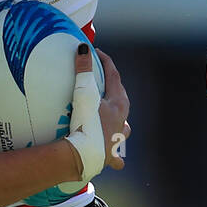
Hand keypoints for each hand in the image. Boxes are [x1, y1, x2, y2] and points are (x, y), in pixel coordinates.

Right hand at [94, 46, 130, 169]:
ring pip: (124, 129)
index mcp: (119, 104)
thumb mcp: (83, 93)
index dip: (106, 63)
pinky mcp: (109, 157)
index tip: (97, 53)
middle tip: (103, 85)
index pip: (114, 77)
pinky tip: (116, 158)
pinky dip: (116, 156)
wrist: (82, 156)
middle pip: (122, 102)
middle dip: (115, 92)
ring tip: (115, 123)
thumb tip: (84, 47)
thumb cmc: (85, 124)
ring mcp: (117, 140)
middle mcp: (122, 122)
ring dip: (121, 124)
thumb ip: (83, 70)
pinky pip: (116, 157)